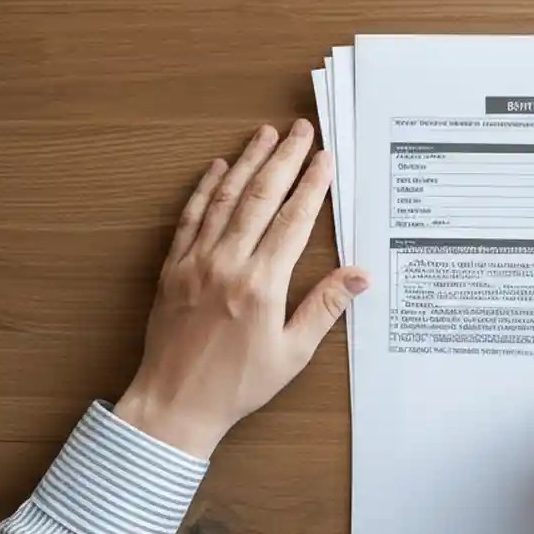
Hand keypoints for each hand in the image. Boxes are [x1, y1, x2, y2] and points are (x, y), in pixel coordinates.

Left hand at [114, 119, 367, 458]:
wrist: (175, 403)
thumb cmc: (238, 384)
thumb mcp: (293, 353)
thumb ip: (324, 307)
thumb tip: (359, 275)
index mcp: (261, 285)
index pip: (293, 221)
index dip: (312, 186)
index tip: (325, 159)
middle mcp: (227, 264)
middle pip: (260, 198)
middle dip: (284, 160)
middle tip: (301, 130)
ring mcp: (196, 262)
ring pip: (225, 200)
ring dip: (247, 163)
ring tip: (265, 134)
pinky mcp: (173, 268)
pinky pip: (190, 218)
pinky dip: (205, 189)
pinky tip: (219, 167)